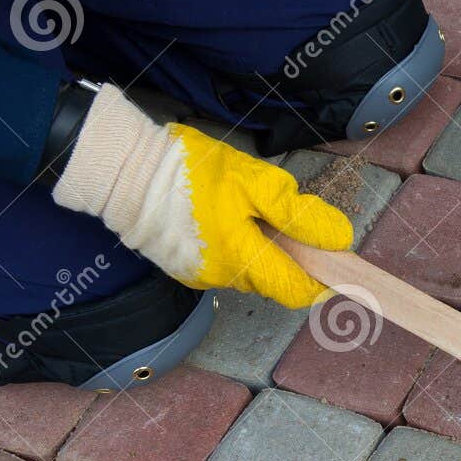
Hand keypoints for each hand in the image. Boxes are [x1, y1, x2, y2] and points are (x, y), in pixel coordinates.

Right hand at [52, 85, 352, 307]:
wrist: (122, 169)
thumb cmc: (189, 171)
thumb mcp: (253, 181)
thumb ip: (297, 213)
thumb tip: (338, 239)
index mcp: (242, 260)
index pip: (297, 291)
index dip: (320, 278)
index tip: (331, 259)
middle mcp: (222, 278)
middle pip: (274, 281)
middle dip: (287, 256)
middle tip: (281, 218)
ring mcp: (200, 275)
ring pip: (249, 272)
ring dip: (259, 250)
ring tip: (246, 213)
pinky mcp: (183, 268)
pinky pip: (224, 265)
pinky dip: (233, 247)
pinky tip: (222, 220)